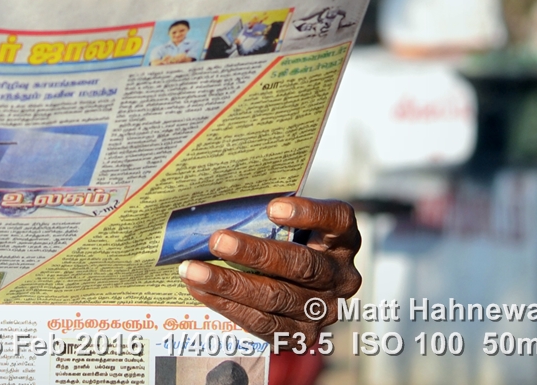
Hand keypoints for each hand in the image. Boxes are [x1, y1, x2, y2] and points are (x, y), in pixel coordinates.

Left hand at [178, 197, 360, 346]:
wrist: (294, 287)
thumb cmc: (284, 240)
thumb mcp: (287, 222)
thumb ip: (266, 212)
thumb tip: (217, 202)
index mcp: (342, 238)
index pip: (336, 220)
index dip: (308, 213)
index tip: (272, 207)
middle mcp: (341, 276)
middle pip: (301, 264)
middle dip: (255, 253)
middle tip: (217, 240)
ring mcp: (325, 309)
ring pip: (277, 297)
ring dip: (229, 284)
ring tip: (193, 270)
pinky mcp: (302, 335)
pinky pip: (263, 322)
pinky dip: (227, 305)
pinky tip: (200, 289)